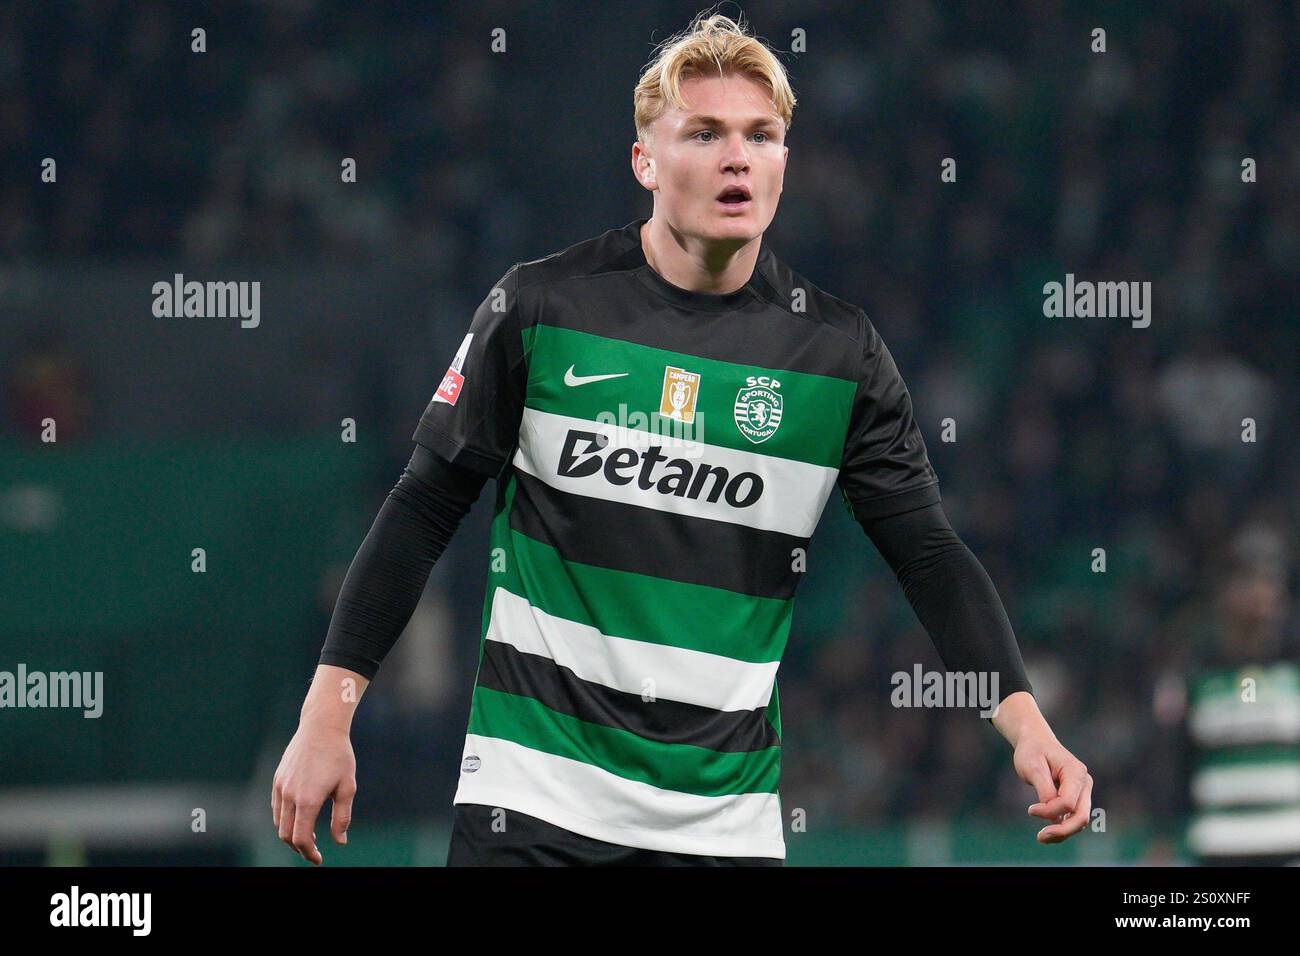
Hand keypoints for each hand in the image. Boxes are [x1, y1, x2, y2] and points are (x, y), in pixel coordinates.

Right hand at [271, 721, 356, 864]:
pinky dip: (285, 819)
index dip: (309, 853)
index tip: (318, 859)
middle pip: (286, 835)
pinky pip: (276, 807)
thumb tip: (340, 841)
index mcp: (307, 800)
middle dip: (299, 847)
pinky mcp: (277, 779)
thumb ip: (342, 817)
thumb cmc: (339, 756)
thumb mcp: (347, 787)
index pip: (301, 838)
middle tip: (314, 851)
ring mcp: (280, 787)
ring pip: (279, 822)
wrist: (321, 727)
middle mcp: (289, 795)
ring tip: (309, 836)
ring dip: (291, 834)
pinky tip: (300, 817)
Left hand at [1013, 730, 1092, 843]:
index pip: (1068, 802)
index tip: (1030, 810)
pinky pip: (1073, 817)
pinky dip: (1062, 827)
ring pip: (1080, 820)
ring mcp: (1083, 791)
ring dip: (1062, 832)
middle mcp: (1084, 783)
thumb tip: (1053, 814)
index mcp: (1075, 772)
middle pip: (1081, 816)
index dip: (1049, 811)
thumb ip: (1044, 789)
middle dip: (1062, 831)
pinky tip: (1047, 832)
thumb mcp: (1033, 767)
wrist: (1036, 742)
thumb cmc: (1033, 752)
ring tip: (1041, 837)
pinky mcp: (1077, 798)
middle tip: (1040, 837)